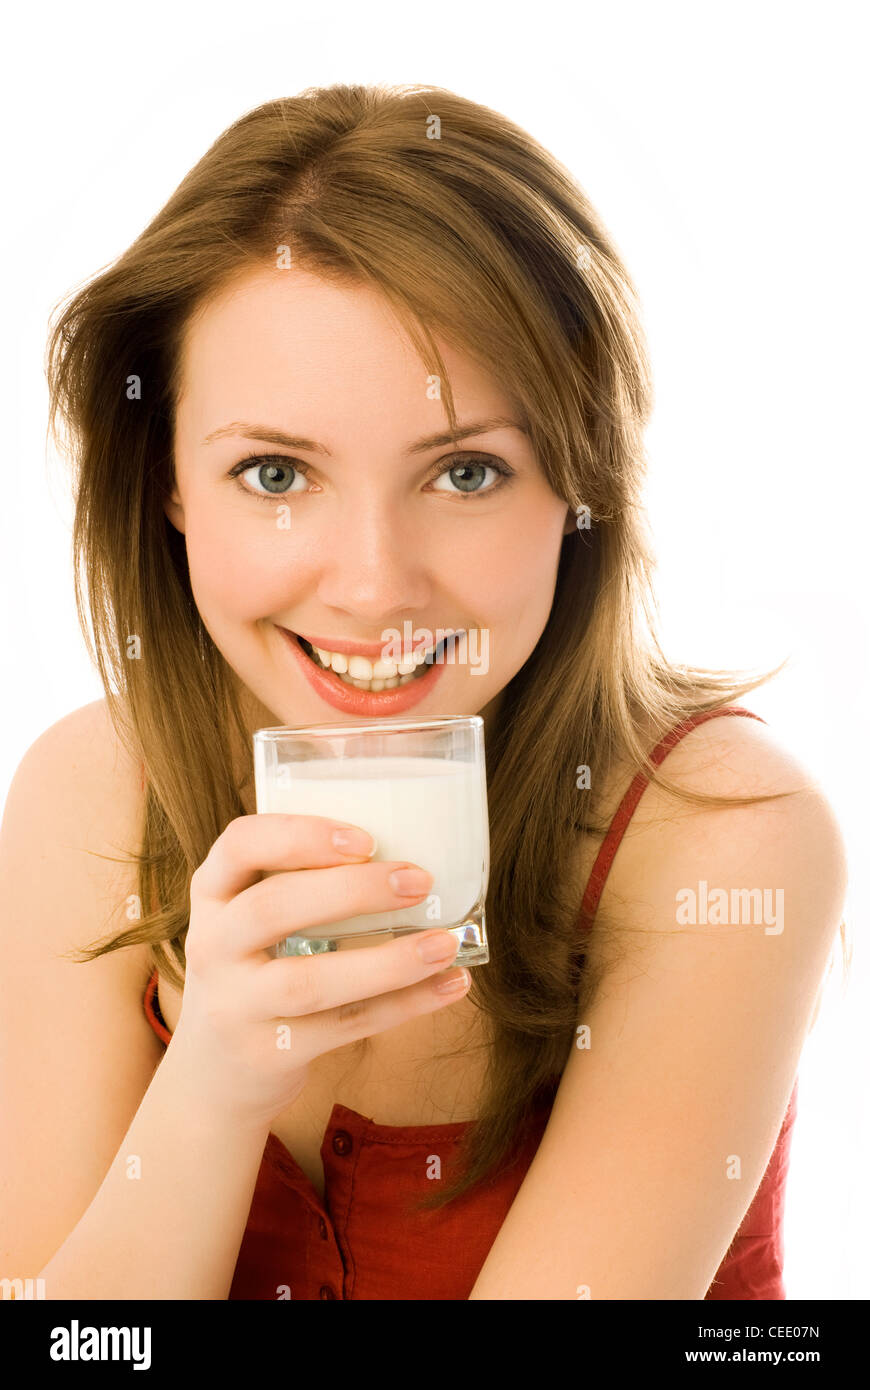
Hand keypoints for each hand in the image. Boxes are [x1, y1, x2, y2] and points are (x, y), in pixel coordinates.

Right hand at [170, 814, 469, 1132]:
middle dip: (353, 891)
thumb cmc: (254, 969)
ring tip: (445, 945)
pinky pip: (343, 1026)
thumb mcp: (251, 919)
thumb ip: (300, 884)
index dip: (300, 836)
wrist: (213, 1071)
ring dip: (388, 962)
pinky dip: (403, 1005)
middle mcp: (212, 946)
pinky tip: (449, 985)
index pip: (241, 844)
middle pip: (274, 908)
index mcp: (214, 894)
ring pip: (310, 982)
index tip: (365, 839)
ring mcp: (234, 1006)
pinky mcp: (267, 1054)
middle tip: (419, 882)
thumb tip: (408, 858)